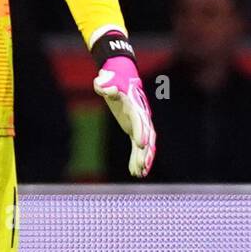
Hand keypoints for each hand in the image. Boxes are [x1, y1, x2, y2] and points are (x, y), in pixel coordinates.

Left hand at [91, 35, 155, 178]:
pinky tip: (136, 172)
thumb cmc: (112, 80)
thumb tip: (105, 87)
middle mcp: (141, 116)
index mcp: (134, 105)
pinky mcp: (135, 129)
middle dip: (145, 152)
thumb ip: (103, 84)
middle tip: (142, 166)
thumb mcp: (105, 80)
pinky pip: (138, 147)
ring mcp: (140, 123)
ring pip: (146, 144)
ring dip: (143, 159)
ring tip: (140, 173)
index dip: (141, 132)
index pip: (140, 121)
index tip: (141, 144)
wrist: (122, 78)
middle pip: (147, 136)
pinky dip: (138, 158)